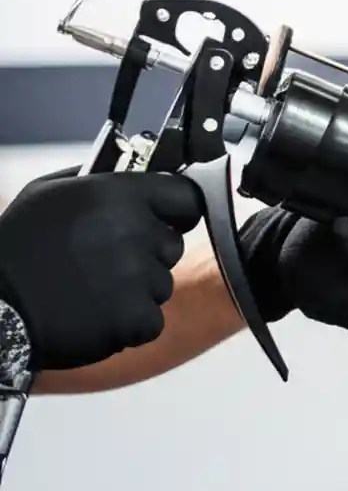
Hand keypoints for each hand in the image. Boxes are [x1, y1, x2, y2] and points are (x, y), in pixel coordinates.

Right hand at [0, 169, 201, 369]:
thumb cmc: (17, 249)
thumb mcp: (46, 193)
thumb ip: (95, 178)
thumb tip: (129, 166)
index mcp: (117, 194)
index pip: (186, 195)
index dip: (178, 210)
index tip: (167, 220)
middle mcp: (133, 230)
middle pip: (172, 245)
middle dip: (147, 255)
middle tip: (103, 264)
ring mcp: (137, 275)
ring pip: (161, 284)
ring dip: (135, 291)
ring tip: (89, 291)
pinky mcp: (135, 317)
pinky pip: (151, 320)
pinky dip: (129, 324)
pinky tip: (94, 316)